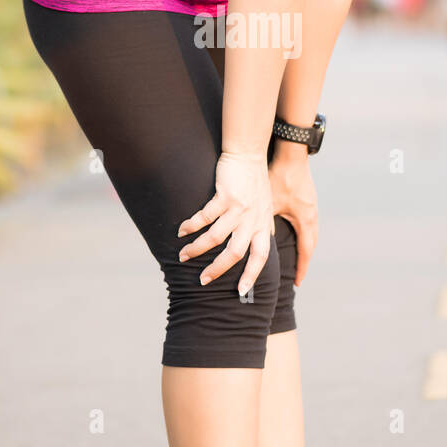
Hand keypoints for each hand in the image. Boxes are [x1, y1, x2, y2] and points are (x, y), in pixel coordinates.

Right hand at [177, 151, 274, 295]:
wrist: (248, 153)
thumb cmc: (255, 181)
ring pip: (215, 238)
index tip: (240, 292)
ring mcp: (238, 208)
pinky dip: (191, 226)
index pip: (260, 257)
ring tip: (183, 256)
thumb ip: (261, 225)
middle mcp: (251, 220)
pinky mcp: (224, 196)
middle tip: (202, 280)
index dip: (251, 275)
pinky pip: (204, 217)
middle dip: (217, 270)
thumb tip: (260, 244)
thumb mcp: (265, 206)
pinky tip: (182, 230)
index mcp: (262, 225)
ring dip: (197, 249)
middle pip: (234, 253)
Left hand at [268, 146, 317, 286]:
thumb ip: (261, 221)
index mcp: (305, 219)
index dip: (300, 267)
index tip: (296, 282)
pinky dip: (302, 231)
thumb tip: (245, 241)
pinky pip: (307, 221)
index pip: (305, 250)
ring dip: (303, 246)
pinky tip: (295, 232)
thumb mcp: (269, 202)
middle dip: (303, 260)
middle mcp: (311, 215)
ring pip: (309, 233)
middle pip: (310, 244)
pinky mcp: (307, 198)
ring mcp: (311, 206)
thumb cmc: (278, 175)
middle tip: (297, 275)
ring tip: (298, 258)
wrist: (290, 152)